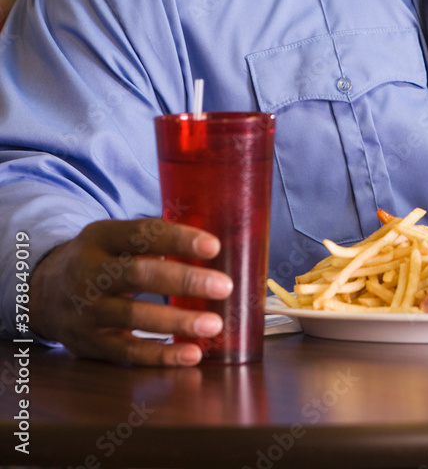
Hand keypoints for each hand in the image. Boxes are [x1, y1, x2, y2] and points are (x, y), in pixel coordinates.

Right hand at [29, 218, 232, 364]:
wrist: (44, 293)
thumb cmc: (99, 259)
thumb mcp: (114, 238)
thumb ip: (152, 240)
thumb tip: (211, 245)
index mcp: (101, 237)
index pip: (142, 233)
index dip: (178, 239)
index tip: (213, 246)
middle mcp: (90, 271)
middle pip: (139, 275)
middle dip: (184, 281)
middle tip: (223, 286)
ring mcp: (87, 310)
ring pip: (134, 317)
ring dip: (177, 322)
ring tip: (213, 324)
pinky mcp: (89, 343)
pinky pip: (128, 351)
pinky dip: (161, 355)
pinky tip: (191, 354)